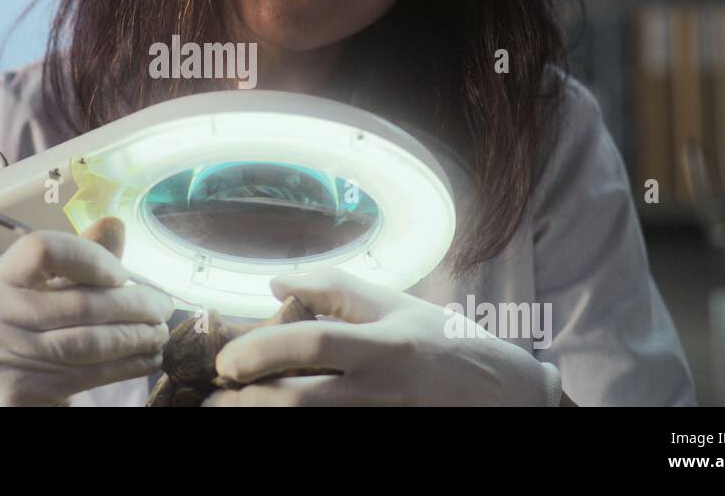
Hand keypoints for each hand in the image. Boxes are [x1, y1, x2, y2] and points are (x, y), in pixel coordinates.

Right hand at [0, 217, 173, 405]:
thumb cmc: (24, 329)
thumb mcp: (41, 290)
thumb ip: (77, 260)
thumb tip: (114, 226)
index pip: (42, 250)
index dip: (91, 258)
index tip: (122, 274)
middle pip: (79, 303)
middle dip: (134, 305)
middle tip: (163, 307)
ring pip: (89, 344)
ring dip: (136, 337)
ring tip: (159, 332)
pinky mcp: (17, 394)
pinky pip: (88, 376)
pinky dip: (127, 366)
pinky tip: (147, 358)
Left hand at [202, 268, 561, 406]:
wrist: (509, 397)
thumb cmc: (447, 343)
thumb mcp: (398, 305)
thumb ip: (336, 290)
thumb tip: (275, 282)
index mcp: (385, 344)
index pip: (311, 343)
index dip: (258, 350)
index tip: (227, 358)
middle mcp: (383, 388)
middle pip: (298, 400)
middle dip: (244, 400)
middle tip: (216, 393)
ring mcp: (383, 421)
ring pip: (307, 426)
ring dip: (261, 419)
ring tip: (232, 408)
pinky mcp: (384, 441)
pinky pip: (328, 439)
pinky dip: (296, 432)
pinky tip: (273, 419)